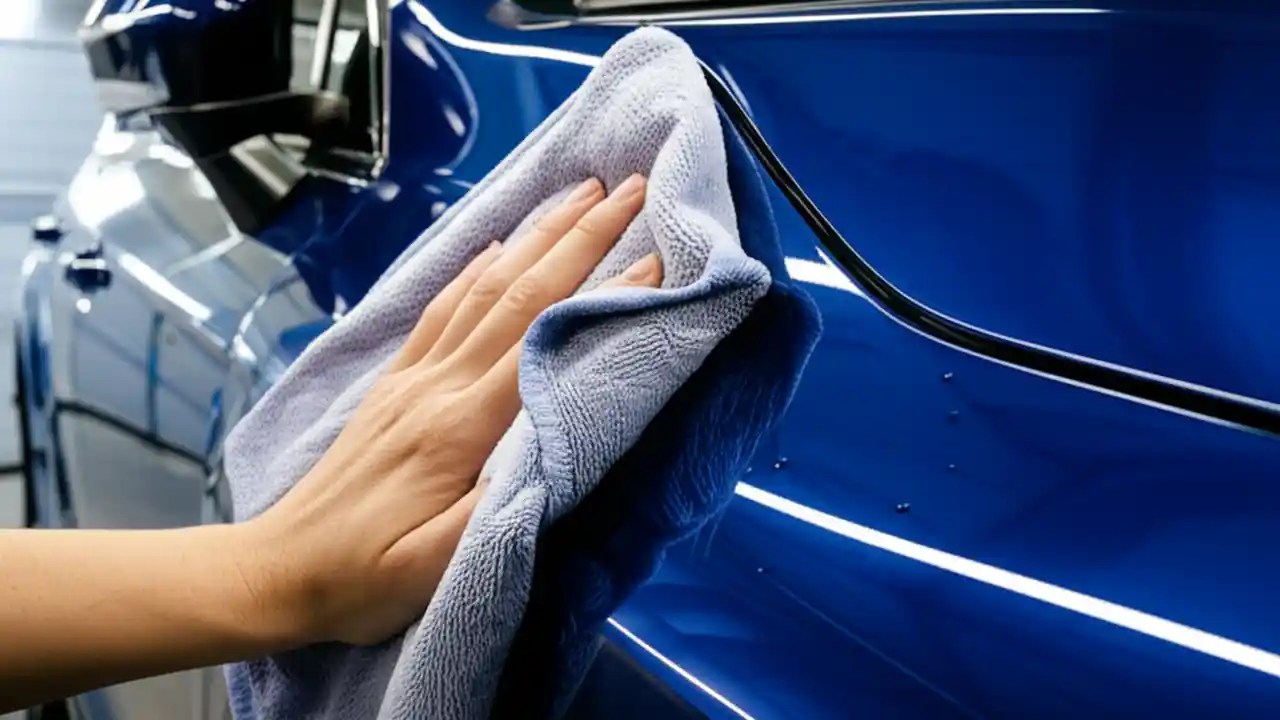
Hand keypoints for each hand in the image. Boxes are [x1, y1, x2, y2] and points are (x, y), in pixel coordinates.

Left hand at [244, 174, 660, 646]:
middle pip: (520, 291)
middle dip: (581, 233)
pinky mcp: (394, 384)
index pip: (542, 339)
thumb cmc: (364, 579)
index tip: (658, 253)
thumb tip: (557, 445)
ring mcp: (412, 378)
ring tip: (580, 193)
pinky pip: (441, 307)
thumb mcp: (436, 568)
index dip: (604, 293)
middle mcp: (436, 385)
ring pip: (483, 286)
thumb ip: (498, 508)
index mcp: (458, 427)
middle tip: (633, 187)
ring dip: (536, 233)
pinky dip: (475, 267)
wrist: (278, 571)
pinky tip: (496, 244)